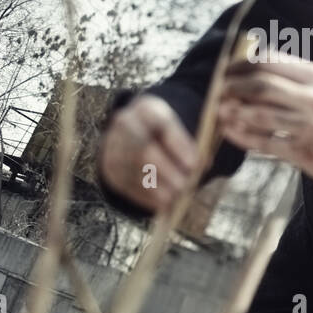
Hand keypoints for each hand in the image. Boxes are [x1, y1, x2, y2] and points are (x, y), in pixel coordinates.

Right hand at [97, 93, 197, 213]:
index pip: (163, 125)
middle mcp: (126, 125)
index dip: (180, 146)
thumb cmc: (164, 132)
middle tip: (186, 186)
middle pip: (144, 151)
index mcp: (147, 109)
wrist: (131, 132)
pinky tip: (164, 203)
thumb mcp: (177, 126)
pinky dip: (148, 197)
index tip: (196, 164)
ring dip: (159, 188)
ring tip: (177, 197)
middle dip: (168, 171)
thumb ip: (192, 140)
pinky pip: (128, 186)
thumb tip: (202, 164)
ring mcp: (114, 147)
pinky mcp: (110, 169)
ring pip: (135, 171)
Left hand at [217, 52, 312, 242]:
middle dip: (232, 87)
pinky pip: (266, 143)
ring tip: (219, 111)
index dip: (242, 64)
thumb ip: (301, 76)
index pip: (272, 62)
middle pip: (262, 85)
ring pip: (260, 114)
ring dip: (233, 112)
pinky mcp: (307, 153)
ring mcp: (312, 127)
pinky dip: (243, 137)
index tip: (226, 69)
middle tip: (217, 91)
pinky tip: (231, 133)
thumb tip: (261, 58)